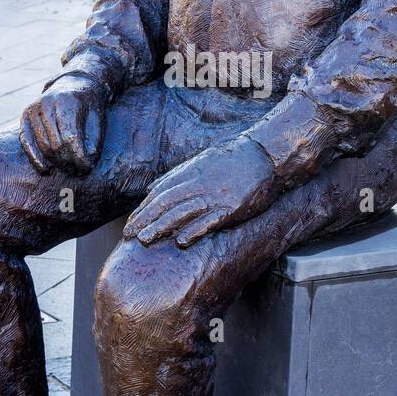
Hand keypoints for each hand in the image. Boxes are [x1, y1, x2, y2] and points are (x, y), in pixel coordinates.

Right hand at [19, 75, 106, 174]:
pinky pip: (25, 140)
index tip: (86, 168)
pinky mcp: (26, 115)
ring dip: (55, 162)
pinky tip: (45, 169)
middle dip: (68, 161)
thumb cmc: (89, 104)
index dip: (79, 156)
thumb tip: (86, 164)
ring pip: (42, 145)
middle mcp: (48, 103)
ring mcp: (35, 108)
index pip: (71, 137)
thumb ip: (95, 140)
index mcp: (68, 101)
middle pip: (56, 143)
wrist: (74, 83)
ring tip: (68, 168)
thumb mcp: (98, 118)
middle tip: (78, 170)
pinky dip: (34, 157)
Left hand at [124, 137, 279, 247]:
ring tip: (144, 240)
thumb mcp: (202, 160)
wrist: (267, 154)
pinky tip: (181, 241)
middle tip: (128, 234)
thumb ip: (176, 175)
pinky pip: (210, 221)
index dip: (144, 209)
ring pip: (183, 212)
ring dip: (161, 226)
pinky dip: (194, 230)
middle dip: (145, 219)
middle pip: (167, 203)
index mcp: (191, 172)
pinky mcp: (232, 208)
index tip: (131, 222)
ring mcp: (216, 196)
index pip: (161, 193)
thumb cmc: (235, 158)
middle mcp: (200, 183)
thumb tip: (152, 187)